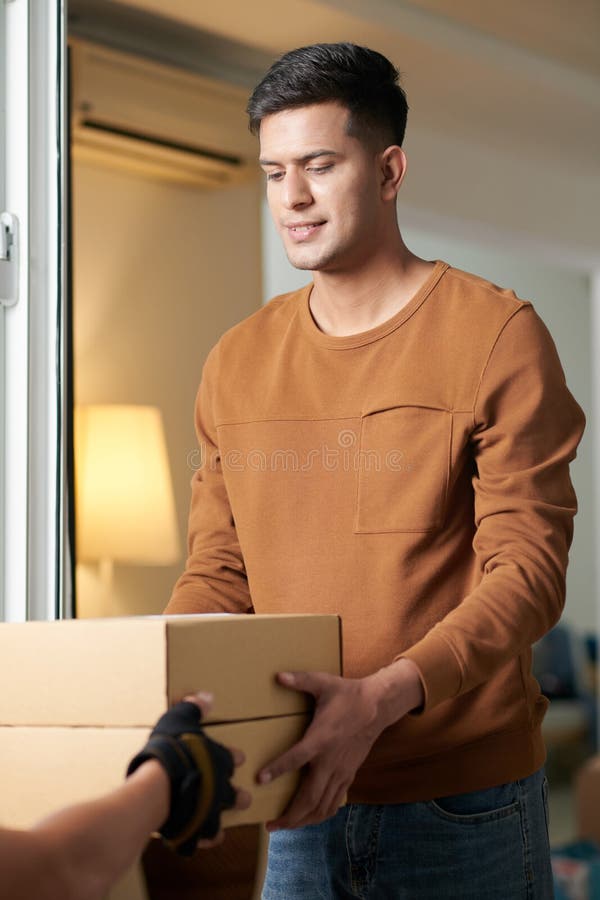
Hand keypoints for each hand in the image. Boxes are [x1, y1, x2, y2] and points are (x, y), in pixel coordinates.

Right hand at [181, 693, 251, 848]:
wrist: (159, 786)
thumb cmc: (172, 748)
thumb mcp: (182, 717)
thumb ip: (194, 708)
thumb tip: (206, 696)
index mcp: (220, 761)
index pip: (233, 758)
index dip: (233, 758)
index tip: (236, 758)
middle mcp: (220, 789)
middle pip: (237, 797)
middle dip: (239, 797)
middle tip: (240, 797)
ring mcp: (207, 814)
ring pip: (220, 824)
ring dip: (218, 824)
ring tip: (216, 826)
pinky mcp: (192, 834)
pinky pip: (196, 843)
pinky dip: (194, 842)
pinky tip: (191, 840)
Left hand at [257, 662, 421, 830]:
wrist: (378, 706)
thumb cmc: (347, 694)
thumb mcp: (323, 683)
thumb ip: (300, 680)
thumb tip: (278, 676)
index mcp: (321, 738)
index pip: (297, 757)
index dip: (278, 768)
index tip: (260, 779)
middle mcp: (331, 760)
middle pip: (310, 797)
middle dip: (291, 816)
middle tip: (270, 825)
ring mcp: (341, 770)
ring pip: (322, 805)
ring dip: (304, 820)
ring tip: (285, 826)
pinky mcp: (348, 774)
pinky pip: (334, 801)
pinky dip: (320, 813)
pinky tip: (309, 817)